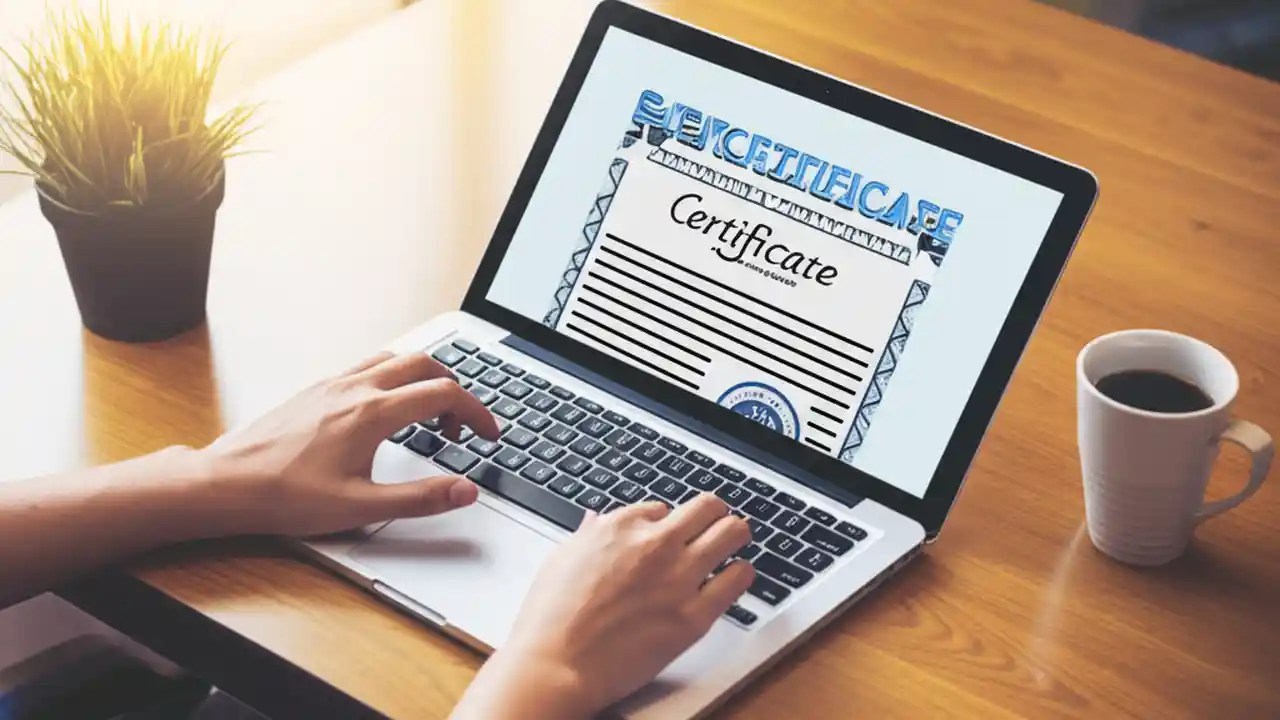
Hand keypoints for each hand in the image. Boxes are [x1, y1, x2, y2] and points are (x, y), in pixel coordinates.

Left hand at [196, 351, 499, 536]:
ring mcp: (334, 384)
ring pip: (396, 359)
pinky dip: (393, 378)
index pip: (445, 395)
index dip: (477, 413)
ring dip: (424, 379)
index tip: (488, 434)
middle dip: (455, 391)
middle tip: (459, 428)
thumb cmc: (285, 497)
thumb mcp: (362, 507)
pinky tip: (386, 411)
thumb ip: (422, 499)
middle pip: (426, 365)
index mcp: (373, 414)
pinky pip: (368, 367)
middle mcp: (356, 389)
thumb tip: (466, 490)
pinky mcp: (316, 389)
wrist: (227, 484)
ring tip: (428, 416)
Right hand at [453, 495, 755, 718]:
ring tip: (733, 547)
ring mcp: (678, 578)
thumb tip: (596, 521)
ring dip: (734, 536)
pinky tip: (733, 580)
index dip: (667, 525)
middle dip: (713, 516)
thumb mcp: (562, 558)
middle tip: (715, 528)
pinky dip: (740, 575)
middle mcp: (654, 545)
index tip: (668, 538)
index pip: (663, 509)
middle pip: (708, 508)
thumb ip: (589, 536)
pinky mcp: (694, 615)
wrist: (555, 666)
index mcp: (620, 527)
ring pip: (733, 533)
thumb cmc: (550, 619)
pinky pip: (739, 579)